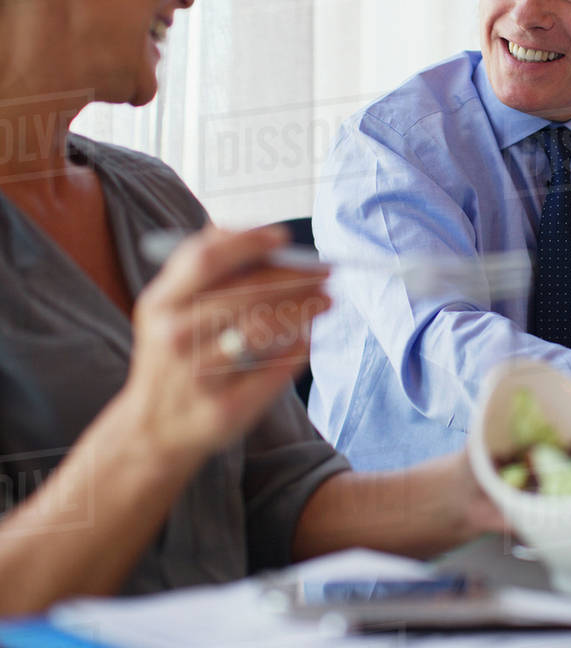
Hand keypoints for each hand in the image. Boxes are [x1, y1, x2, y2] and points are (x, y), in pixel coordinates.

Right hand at [121, 225, 330, 462]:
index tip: (283, 237)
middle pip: (245, 293)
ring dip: (303, 309)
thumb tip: (257, 234)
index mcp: (160, 304)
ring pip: (263, 330)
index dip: (247, 243)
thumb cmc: (176, 354)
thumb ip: (202, 268)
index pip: (206, 259)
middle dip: (295, 278)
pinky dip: (296, 349)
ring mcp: (197, 376)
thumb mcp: (169, 308)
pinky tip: (307, 338)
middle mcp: (174, 338)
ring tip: (326, 300)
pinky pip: (273, 370)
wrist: (151, 430)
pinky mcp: (224, 409)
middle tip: (327, 272)